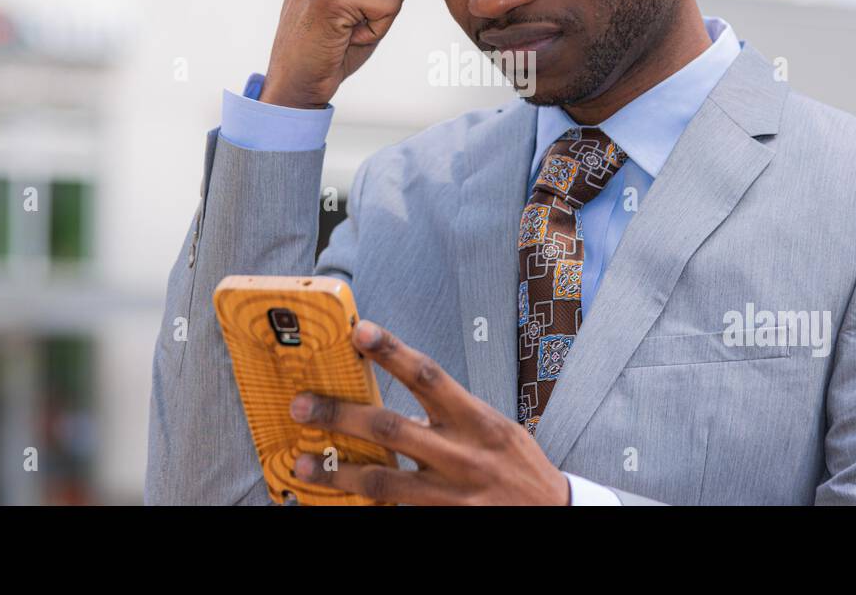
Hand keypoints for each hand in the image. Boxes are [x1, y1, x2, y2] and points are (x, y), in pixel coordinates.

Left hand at [288, 320, 570, 504]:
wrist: (555, 518)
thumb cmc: (520, 469)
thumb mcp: (494, 431)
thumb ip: (452, 417)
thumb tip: (403, 405)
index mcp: (477, 421)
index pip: (428, 376)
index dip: (392, 351)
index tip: (358, 331)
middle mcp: (462, 455)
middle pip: (390, 428)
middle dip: (341, 414)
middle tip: (302, 404)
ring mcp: (451, 495)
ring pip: (383, 480)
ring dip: (336, 471)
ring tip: (301, 464)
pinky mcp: (445, 522)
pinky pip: (396, 512)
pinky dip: (364, 505)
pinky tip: (337, 502)